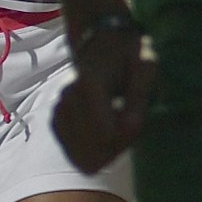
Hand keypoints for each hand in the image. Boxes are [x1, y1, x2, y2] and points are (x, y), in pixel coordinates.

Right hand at [51, 15, 153, 173]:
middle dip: (117, 149)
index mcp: (91, 82)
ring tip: (119, 130)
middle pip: (94, 149)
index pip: (105, 134)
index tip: (138, 123)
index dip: (126, 138)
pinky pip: (75, 154)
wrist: (99, 43)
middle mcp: (69, 98)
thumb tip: (131, 127)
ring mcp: (59, 110)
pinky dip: (92, 151)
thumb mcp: (145, 66)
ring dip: (105, 152)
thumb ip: (139, 96)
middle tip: (130, 128)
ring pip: (82, 157)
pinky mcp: (56, 122)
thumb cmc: (127, 54)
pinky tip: (104, 134)